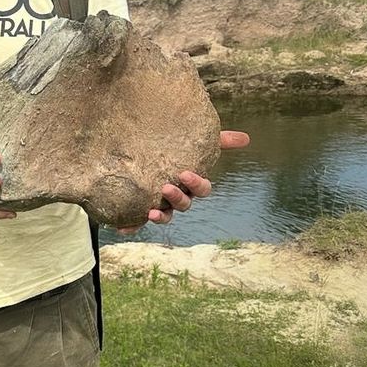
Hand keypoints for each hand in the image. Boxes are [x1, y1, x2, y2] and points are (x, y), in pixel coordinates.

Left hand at [116, 129, 249, 234]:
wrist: (144, 152)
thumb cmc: (176, 148)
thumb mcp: (195, 142)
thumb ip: (218, 139)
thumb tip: (246, 138)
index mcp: (191, 183)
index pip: (202, 188)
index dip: (196, 184)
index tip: (184, 173)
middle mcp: (178, 196)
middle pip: (184, 204)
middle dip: (177, 198)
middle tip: (166, 188)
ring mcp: (161, 204)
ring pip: (165, 217)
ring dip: (160, 217)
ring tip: (150, 213)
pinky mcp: (140, 208)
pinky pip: (137, 221)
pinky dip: (131, 226)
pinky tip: (121, 228)